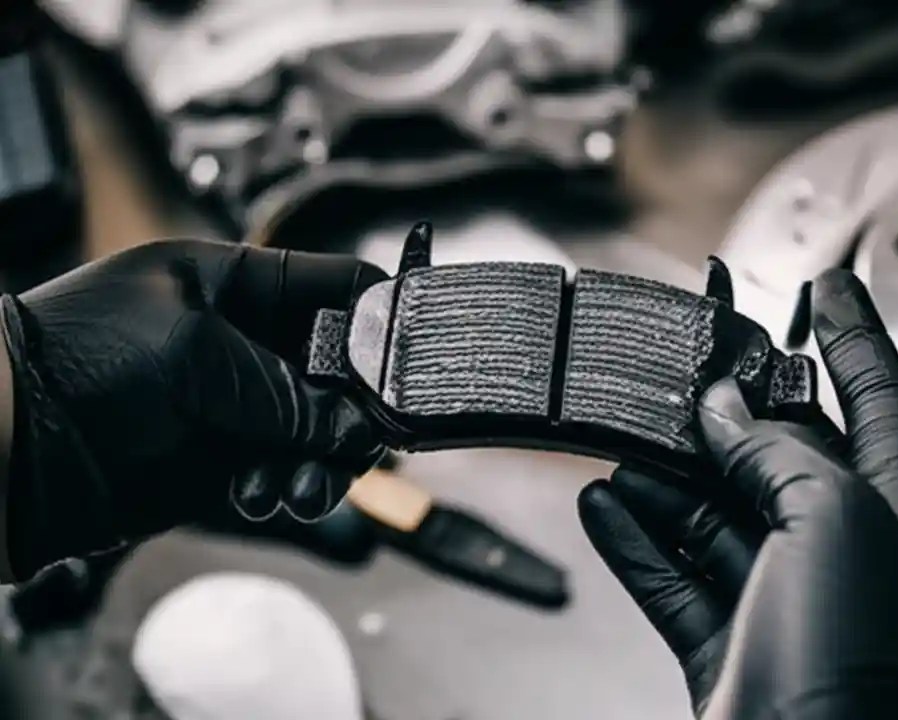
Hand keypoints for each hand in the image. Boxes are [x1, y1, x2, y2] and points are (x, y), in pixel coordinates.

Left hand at [1, 240, 387, 579]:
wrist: (2, 448)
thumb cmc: (79, 361)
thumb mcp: (194, 353)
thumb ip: (284, 391)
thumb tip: (350, 428)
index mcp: (236, 284)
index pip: (335, 287)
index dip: (380, 319)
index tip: (412, 361)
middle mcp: (245, 341)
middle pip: (341, 371)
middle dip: (357, 410)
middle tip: (364, 442)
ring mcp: (234, 404)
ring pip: (320, 433)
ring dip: (324, 462)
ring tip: (302, 488)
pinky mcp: (220, 462)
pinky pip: (284, 474)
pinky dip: (285, 489)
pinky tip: (261, 496)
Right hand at [578, 269, 897, 718]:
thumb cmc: (850, 661)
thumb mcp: (831, 519)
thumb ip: (777, 453)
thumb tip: (725, 413)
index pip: (880, 397)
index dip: (855, 334)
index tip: (832, 283)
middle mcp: (844, 551)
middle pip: (783, 454)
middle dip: (732, 413)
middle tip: (689, 368)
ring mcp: (782, 597)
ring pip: (717, 513)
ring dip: (667, 479)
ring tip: (625, 443)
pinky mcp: (728, 641)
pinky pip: (674, 573)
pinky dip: (637, 538)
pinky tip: (604, 504)